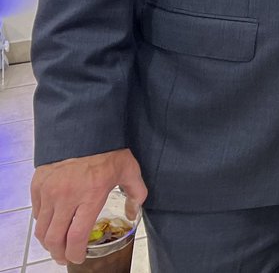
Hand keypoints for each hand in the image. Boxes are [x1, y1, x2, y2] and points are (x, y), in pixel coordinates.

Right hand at [31, 148, 146, 264]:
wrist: (85, 127)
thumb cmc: (109, 149)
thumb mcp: (129, 169)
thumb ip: (135, 192)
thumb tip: (134, 211)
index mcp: (90, 196)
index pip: (76, 236)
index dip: (75, 253)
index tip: (78, 258)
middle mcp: (66, 197)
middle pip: (54, 238)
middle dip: (59, 253)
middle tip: (65, 257)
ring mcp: (49, 191)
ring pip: (42, 228)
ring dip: (48, 240)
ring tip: (57, 244)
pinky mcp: (38, 184)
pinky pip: (37, 211)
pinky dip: (43, 221)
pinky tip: (52, 222)